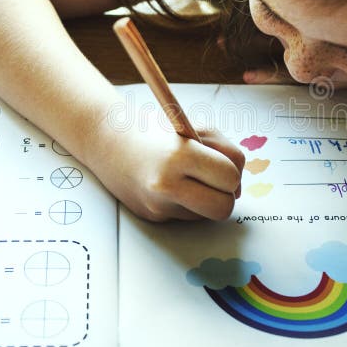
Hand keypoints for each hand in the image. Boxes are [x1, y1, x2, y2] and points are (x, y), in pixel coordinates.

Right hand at [87, 118, 244, 221]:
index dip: (233, 172)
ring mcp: (159, 206)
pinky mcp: (154, 218)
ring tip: (190, 179)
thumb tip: (238, 186)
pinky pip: (188, 217)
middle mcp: (168, 185)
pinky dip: (189, 204)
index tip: (223, 166)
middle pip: (223, 208)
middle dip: (227, 196)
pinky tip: (173, 186)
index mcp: (180, 156)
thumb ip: (223, 151)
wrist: (108, 142)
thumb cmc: (155, 132)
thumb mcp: (194, 128)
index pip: (229, 177)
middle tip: (217, 181)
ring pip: (207, 216)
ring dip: (207, 200)